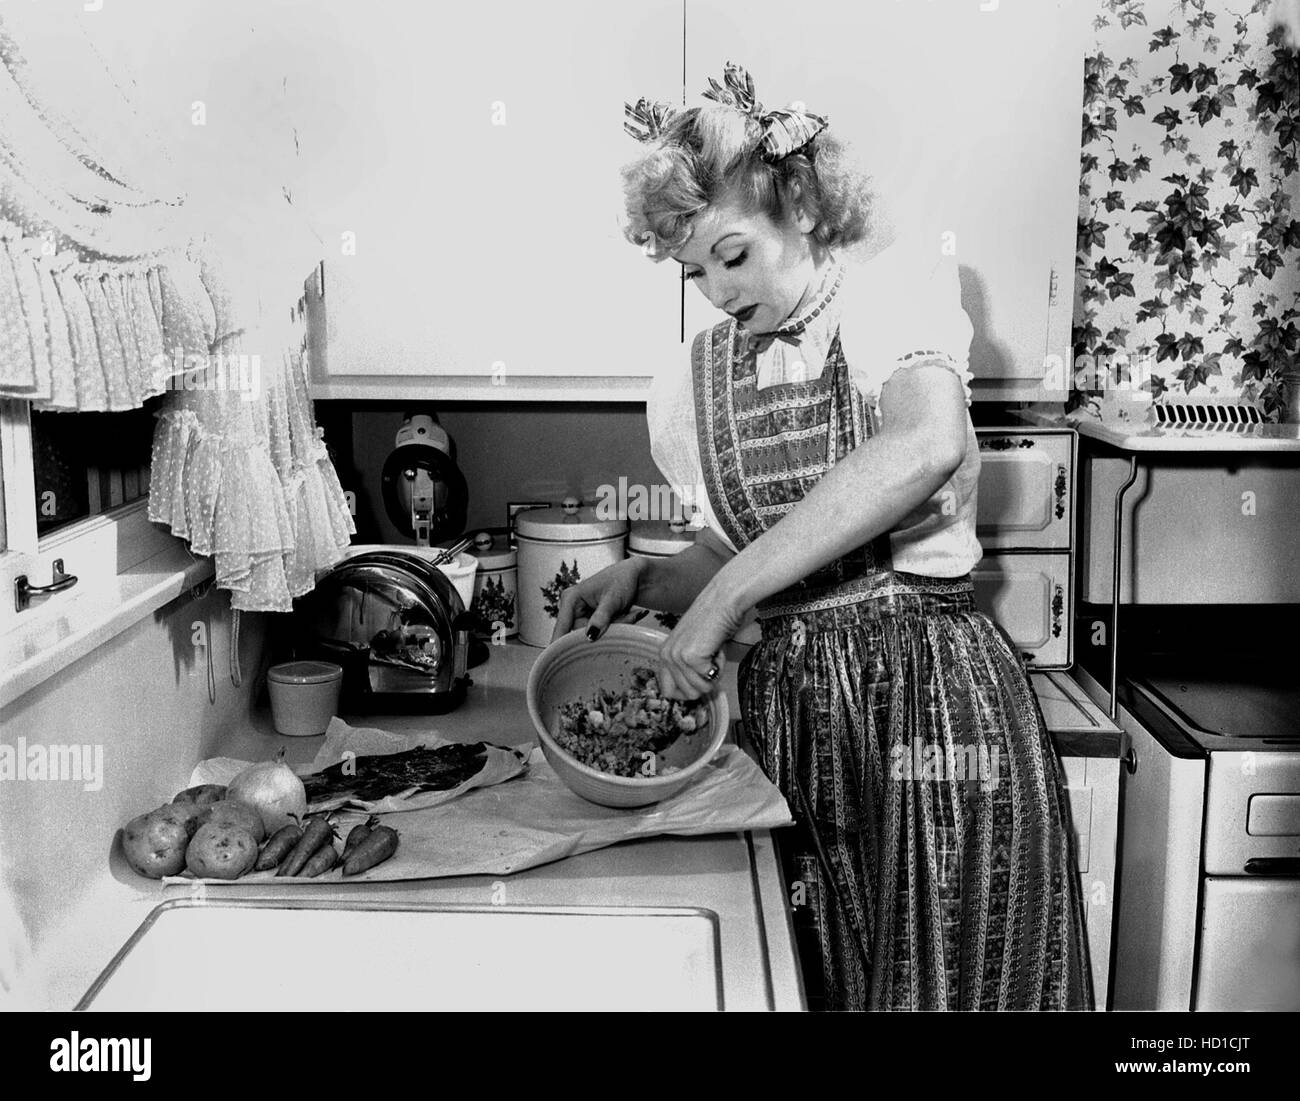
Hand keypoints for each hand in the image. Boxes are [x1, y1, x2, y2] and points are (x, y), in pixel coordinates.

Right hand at [551, 557, 644, 641]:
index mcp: (570, 599)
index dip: (559, 646)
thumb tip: (590, 636)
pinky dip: (616, 627)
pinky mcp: (591, 621)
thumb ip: (602, 617)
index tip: (557, 662)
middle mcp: (571, 608)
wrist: (633, 576)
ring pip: (594, 635)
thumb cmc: (621, 580)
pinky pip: (601, 633)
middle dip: (605, 631)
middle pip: (581, 635)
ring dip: (614, 628)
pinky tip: (626, 614)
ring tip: (629, 613)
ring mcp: (581, 616)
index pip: (561, 628)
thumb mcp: (612, 599)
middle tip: (626, 618)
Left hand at [656, 575, 746, 699]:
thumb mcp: (693, 646)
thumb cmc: (714, 620)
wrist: (723, 601)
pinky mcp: (690, 657)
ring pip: (700, 689)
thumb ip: (688, 668)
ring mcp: (676, 657)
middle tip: (711, 662)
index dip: (687, 692)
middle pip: (687, 694)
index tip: (701, 682)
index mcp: (664, 653)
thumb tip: (694, 692)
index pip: (667, 691)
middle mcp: (666, 656)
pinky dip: (720, 666)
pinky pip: (710, 679)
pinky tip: (717, 648)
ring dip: (714, 674)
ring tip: (714, 651)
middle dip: (705, 683)